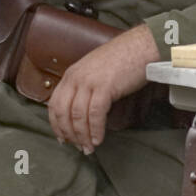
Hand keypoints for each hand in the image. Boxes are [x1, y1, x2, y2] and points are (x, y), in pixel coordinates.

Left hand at [47, 25, 160, 154]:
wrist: (141, 47)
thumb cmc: (123, 59)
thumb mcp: (95, 71)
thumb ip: (86, 87)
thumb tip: (84, 111)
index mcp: (71, 74)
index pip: (54, 104)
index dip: (56, 124)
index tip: (63, 138)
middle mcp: (75, 78)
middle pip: (63, 112)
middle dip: (69, 134)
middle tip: (77, 147)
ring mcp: (89, 82)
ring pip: (77, 116)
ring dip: (82, 136)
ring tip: (88, 148)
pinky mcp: (104, 87)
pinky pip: (95, 114)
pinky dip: (95, 130)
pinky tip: (98, 139)